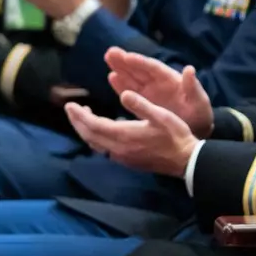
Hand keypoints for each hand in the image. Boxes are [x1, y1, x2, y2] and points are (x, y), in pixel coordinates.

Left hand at [65, 91, 198, 177]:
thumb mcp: (161, 115)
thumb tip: (123, 94)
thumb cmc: (176, 135)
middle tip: (70, 109)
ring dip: (85, 130)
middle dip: (77, 122)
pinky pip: (104, 149)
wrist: (186, 161)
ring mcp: (123, 157)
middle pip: (90, 136)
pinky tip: (101, 130)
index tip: (70, 105)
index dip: (79, 115)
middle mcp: (119, 148)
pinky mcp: (128, 161)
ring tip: (83, 117)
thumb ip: (140, 104)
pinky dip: (95, 138)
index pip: (94, 125)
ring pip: (95, 144)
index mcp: (125, 135)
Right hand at [104, 47, 213, 136]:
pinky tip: (111, 77)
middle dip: (125, 61)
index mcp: (171, 80)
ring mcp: (151, 92)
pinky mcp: (145, 103)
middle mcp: (159, 83)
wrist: (197, 130)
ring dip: (120, 68)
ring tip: (108, 57)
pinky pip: (131, 92)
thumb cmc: (200, 115)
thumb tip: (190, 69)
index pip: (154, 69)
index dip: (141, 62)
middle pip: (140, 69)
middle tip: (110, 52)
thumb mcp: (199, 102)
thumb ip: (193, 87)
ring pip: (133, 78)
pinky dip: (121, 85)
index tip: (127, 56)